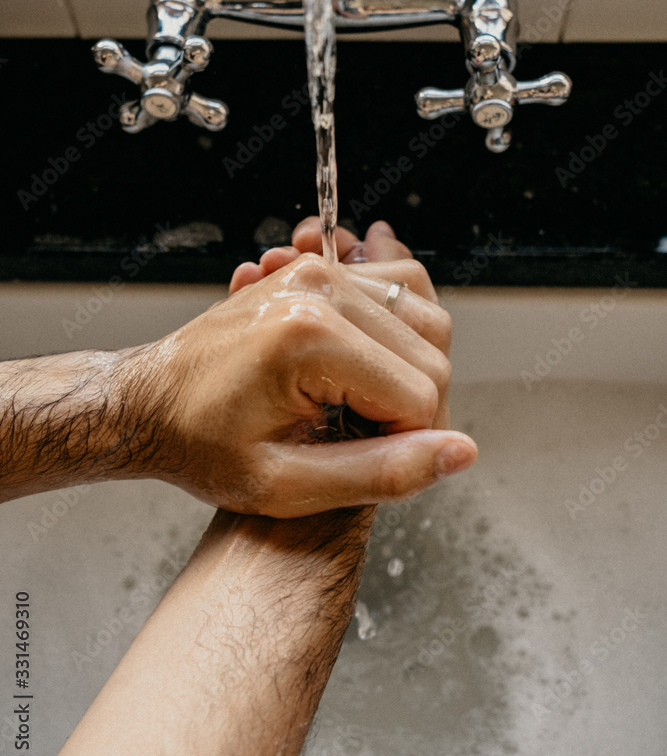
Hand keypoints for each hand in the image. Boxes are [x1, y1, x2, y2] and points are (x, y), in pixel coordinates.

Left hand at [136, 222, 475, 516]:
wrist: (149, 402)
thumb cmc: (200, 443)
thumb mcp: (286, 484)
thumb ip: (380, 473)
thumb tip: (458, 453)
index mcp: (311, 340)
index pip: (422, 395)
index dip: (411, 443)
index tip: (368, 460)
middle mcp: (320, 291)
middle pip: (432, 350)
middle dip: (414, 405)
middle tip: (365, 437)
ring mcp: (316, 272)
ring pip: (422, 316)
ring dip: (406, 367)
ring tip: (358, 404)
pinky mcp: (314, 270)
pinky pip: (394, 289)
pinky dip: (394, 328)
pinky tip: (360, 364)